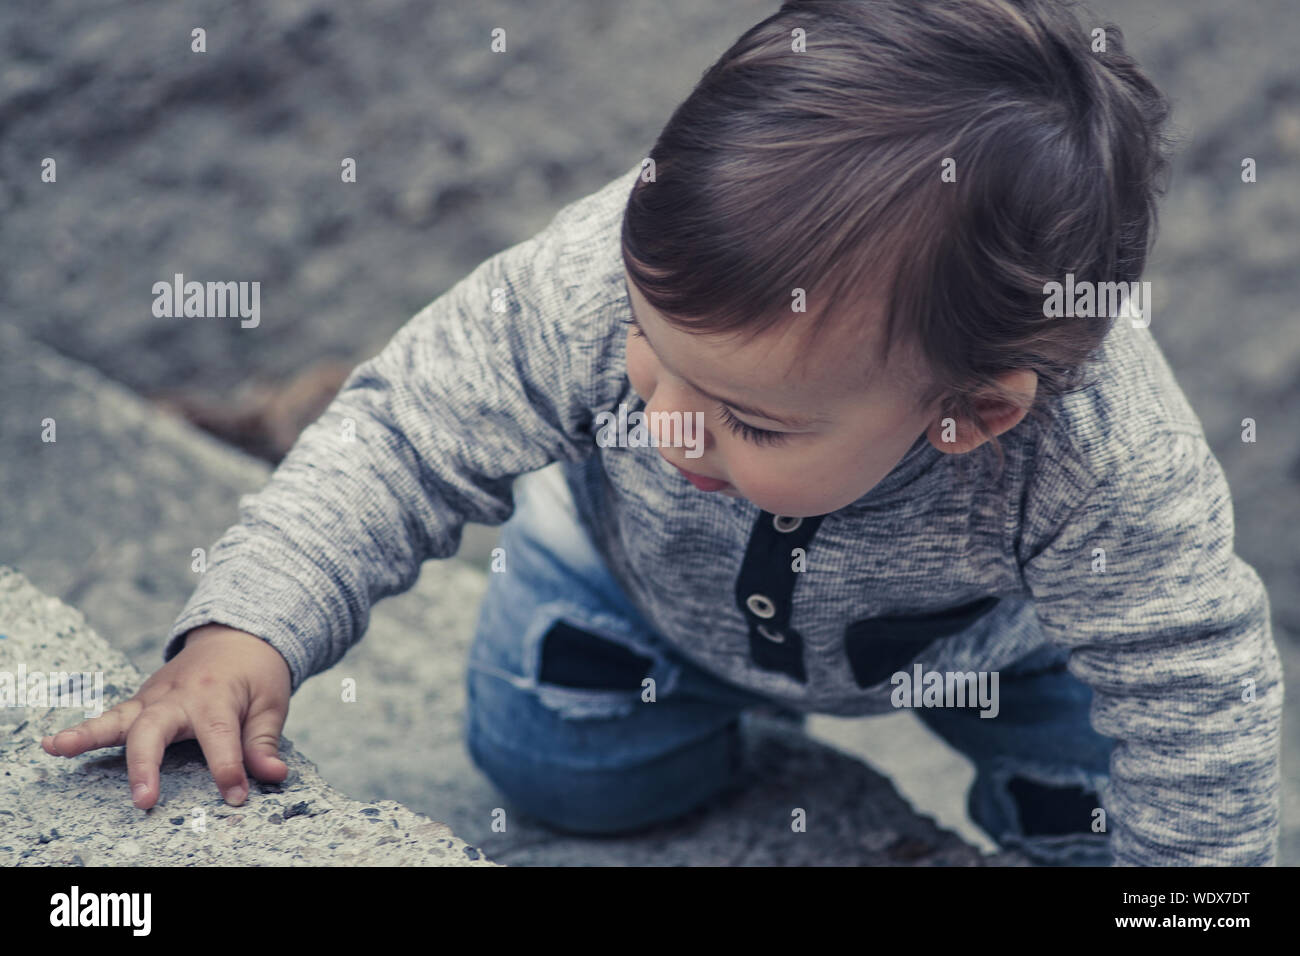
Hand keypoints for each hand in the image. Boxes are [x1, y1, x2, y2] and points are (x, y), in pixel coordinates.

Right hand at [40, 624, 292, 809]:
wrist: (236, 636)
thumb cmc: (256, 674)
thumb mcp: (270, 703)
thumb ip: (264, 742)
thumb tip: (273, 775)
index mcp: (216, 697)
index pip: (221, 739)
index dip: (228, 770)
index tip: (237, 797)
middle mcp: (178, 696)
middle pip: (155, 729)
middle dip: (147, 765)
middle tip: (144, 800)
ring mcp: (154, 698)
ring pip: (119, 718)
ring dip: (89, 735)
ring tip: (58, 748)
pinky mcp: (141, 702)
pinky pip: (110, 718)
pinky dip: (83, 731)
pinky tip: (53, 744)